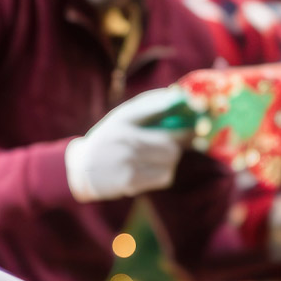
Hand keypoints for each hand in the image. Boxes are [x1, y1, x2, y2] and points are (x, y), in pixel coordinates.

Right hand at [65, 88, 190, 202]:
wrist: (81, 169)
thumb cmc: (108, 138)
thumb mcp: (122, 116)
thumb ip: (150, 105)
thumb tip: (180, 97)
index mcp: (124, 119)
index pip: (161, 112)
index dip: (184, 113)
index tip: (199, 112)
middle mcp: (126, 141)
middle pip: (172, 145)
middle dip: (179, 144)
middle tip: (175, 142)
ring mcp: (128, 164)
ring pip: (170, 162)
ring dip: (170, 159)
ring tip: (155, 156)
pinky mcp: (131, 183)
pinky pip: (164, 177)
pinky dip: (164, 173)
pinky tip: (150, 169)